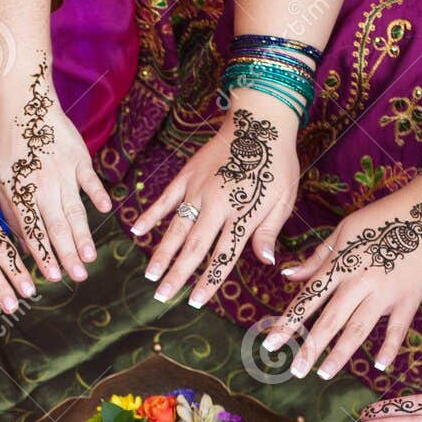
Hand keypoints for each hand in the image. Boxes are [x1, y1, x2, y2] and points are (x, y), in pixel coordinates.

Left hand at [0, 57, 111, 284]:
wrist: (25, 105)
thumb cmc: (10, 146)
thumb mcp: (1, 179)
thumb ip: (13, 211)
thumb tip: (24, 243)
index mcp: (21, 192)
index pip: (33, 230)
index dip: (43, 255)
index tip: (51, 276)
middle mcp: (42, 186)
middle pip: (56, 226)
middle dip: (66, 254)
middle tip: (77, 277)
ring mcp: (62, 172)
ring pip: (74, 210)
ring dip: (82, 236)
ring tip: (89, 257)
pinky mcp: (79, 158)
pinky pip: (89, 179)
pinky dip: (97, 194)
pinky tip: (104, 210)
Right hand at [133, 93, 299, 309]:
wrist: (260, 119)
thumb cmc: (277, 162)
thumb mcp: (284, 198)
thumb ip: (269, 231)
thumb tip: (265, 261)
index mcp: (241, 214)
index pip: (223, 256)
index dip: (208, 281)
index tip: (194, 301)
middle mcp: (216, 205)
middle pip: (194, 247)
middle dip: (177, 274)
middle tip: (162, 296)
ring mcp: (198, 190)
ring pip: (176, 228)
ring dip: (162, 253)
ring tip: (150, 275)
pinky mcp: (187, 175)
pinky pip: (166, 199)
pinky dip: (151, 215)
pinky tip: (137, 231)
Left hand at [264, 180, 421, 379]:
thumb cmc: (381, 218)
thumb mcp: (344, 230)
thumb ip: (316, 258)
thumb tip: (287, 274)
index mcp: (340, 265)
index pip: (308, 299)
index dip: (288, 323)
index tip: (271, 344)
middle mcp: (359, 282)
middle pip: (330, 320)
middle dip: (311, 348)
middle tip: (296, 371)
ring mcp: (384, 293)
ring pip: (358, 329)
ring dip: (340, 354)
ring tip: (324, 373)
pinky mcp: (408, 299)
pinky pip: (398, 328)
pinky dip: (390, 347)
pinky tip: (380, 366)